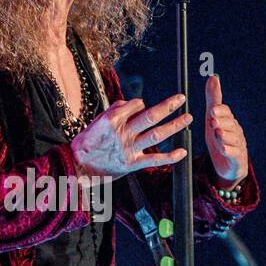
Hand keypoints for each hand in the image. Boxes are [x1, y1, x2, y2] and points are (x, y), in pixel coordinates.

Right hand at [71, 94, 191, 178]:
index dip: (141, 104)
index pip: (136, 104)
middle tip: (181, 98)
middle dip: (168, 106)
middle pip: (151, 116)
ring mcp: (129, 149)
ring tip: (187, 118)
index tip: (143, 106)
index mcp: (112, 119)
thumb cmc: (86, 142)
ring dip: (175, 126)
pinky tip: (182, 152)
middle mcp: (123, 132)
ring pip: (157, 135)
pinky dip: (170, 157)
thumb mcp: (97, 120)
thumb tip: (136, 103)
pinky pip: (155, 160)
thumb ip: (116, 110)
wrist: (77, 166)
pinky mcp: (132, 164)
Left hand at [203, 75, 247, 184]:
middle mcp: (235, 131)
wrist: (228, 164)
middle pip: (230, 124)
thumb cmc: (220, 138)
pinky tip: (223, 148)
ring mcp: (238, 144)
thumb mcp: (212, 118)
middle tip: (213, 120)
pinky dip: (228, 150)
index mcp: (228, 121)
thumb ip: (213, 98)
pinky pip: (234, 153)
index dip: (220, 111)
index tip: (212, 110)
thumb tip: (213, 77)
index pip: (226, 112)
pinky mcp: (237, 158)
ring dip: (225, 135)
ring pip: (232, 138)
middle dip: (222, 121)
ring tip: (218, 133)